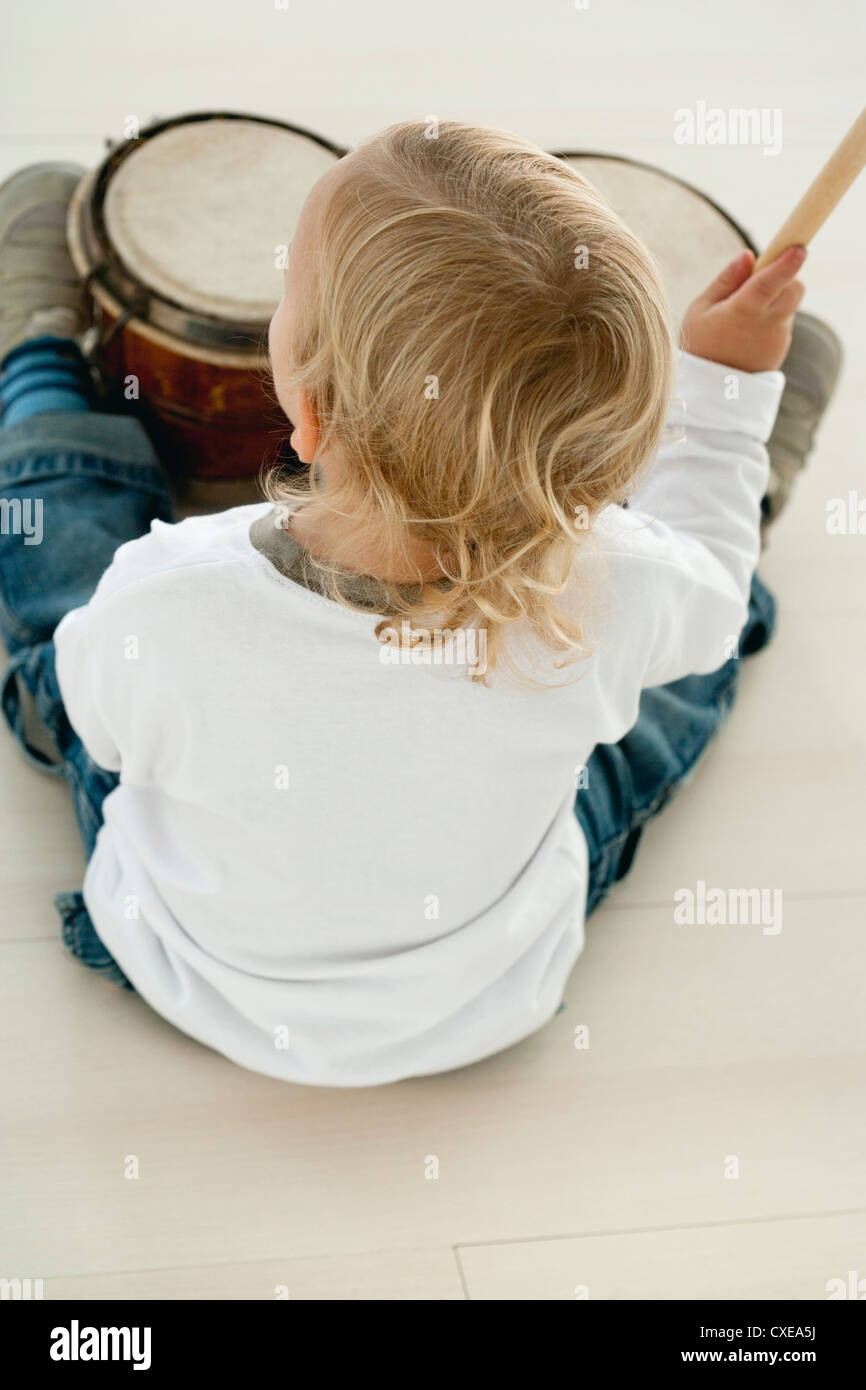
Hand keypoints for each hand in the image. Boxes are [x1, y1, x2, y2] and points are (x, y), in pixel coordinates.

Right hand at [680, 245, 806, 372]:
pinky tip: (748, 334)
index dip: (786, 263)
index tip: (799, 248)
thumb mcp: (700, 309)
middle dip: (785, 277)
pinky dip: (772, 319)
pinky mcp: (782, 348)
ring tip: (744, 316)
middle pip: (794, 287)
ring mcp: (778, 338)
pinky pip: (783, 323)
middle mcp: (766, 324)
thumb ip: (726, 280)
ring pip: (789, 304)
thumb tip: (748, 255)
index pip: (770, 282)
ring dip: (775, 300)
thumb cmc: (700, 344)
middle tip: (760, 282)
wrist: (709, 392)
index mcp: (743, 311)